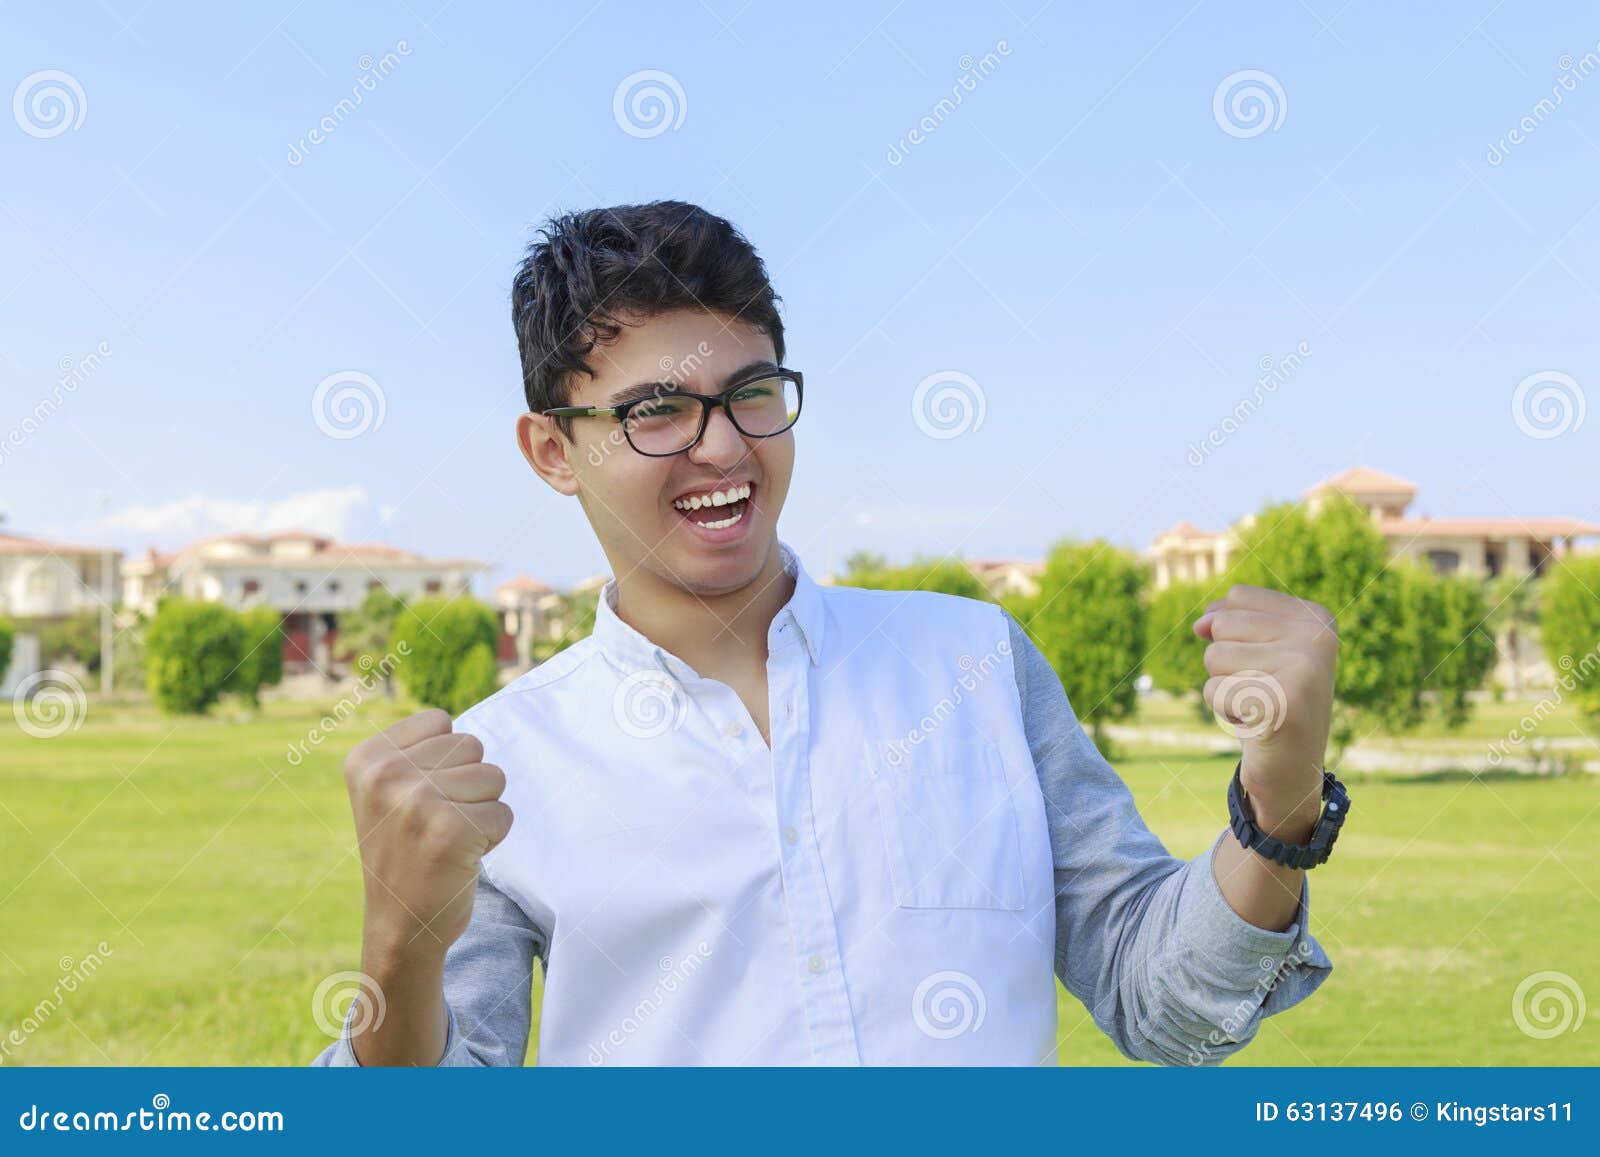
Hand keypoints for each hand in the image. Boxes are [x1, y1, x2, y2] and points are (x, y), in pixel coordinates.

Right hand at [343, 708, 512, 957]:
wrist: (400, 926)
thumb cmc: (406, 851)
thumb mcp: (388, 790)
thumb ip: (418, 751)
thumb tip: (464, 731)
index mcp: (366, 758)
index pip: (441, 722)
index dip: (444, 761)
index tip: (417, 800)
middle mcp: (386, 775)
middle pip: (471, 746)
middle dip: (467, 785)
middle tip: (435, 824)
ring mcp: (416, 802)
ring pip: (493, 777)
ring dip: (481, 810)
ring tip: (446, 839)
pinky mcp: (450, 832)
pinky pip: (504, 814)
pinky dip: (492, 838)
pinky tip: (459, 858)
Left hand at [1194, 584, 1337, 830]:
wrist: (1291, 769)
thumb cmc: (1269, 702)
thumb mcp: (1255, 650)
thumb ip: (1227, 621)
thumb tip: (1199, 624)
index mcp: (1316, 618)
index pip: (1238, 597)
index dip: (1233, 633)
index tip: (1266, 663)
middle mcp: (1317, 638)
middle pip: (1222, 624)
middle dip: (1226, 662)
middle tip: (1261, 689)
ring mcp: (1303, 670)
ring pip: (1214, 657)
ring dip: (1225, 687)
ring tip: (1257, 705)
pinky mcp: (1280, 704)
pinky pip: (1213, 691)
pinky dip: (1224, 711)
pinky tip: (1255, 724)